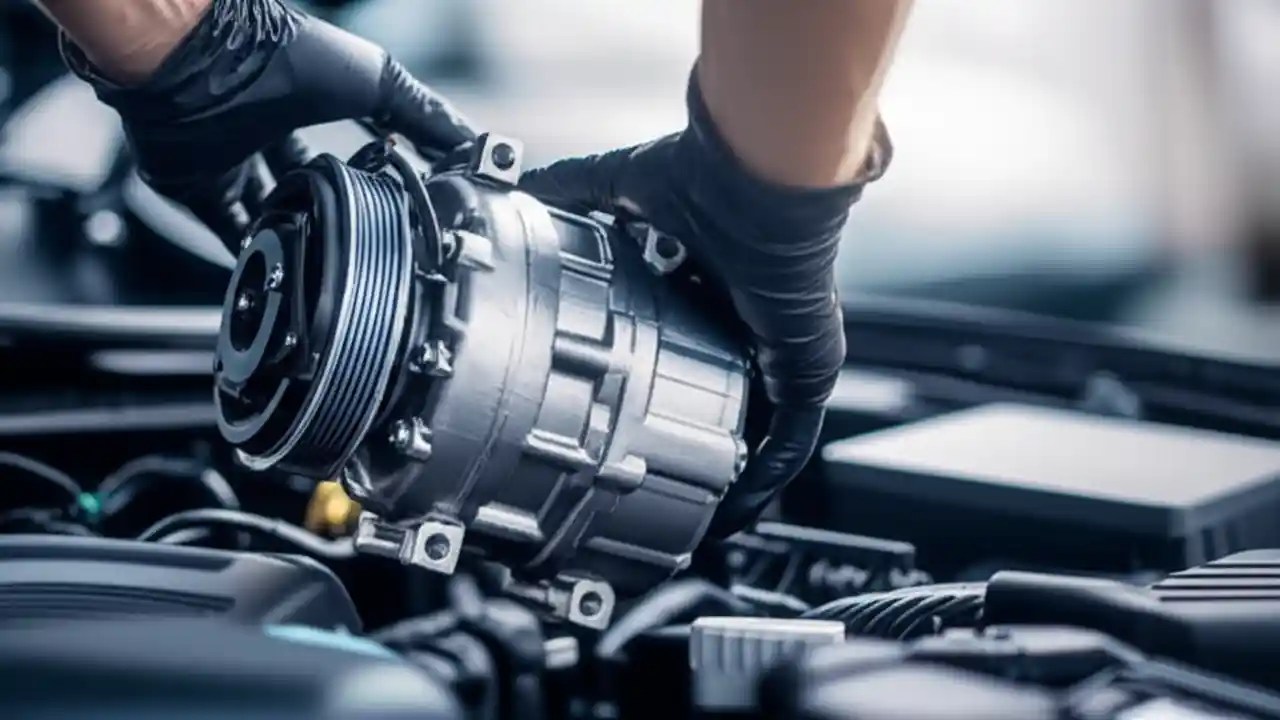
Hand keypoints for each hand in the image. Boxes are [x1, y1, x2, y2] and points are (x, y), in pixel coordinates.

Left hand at [60, 0, 473, 248]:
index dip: (368, 179)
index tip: (391, 209)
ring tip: (320, 264)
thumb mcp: (377, 81)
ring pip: (264, 212)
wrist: (202, 57)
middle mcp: (263, 133)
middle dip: (326, 214)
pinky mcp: (193, 183)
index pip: (344, 153)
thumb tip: (475, 144)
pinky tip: (275, 269)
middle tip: (355, 243)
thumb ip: (424, 114)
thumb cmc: (283, 53)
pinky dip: (248, 252)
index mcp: (305, 105)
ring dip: (290, 236)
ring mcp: (227, 159)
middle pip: (302, 187)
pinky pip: (222, 229)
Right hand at [520, 72, 889, 537]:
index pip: (688, 344)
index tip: (626, 414)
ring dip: (725, 469)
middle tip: (653, 475)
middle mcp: (752, 323)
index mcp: (714, 286)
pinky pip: (790, 440)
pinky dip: (763, 477)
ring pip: (756, 427)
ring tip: (690, 512)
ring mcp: (784, 351)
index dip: (658, 380)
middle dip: (691, 433)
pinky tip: (734, 511)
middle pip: (720, 392)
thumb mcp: (621, 188)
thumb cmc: (708, 175)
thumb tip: (523, 190)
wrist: (760, 177)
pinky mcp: (806, 369)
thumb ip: (572, 192)